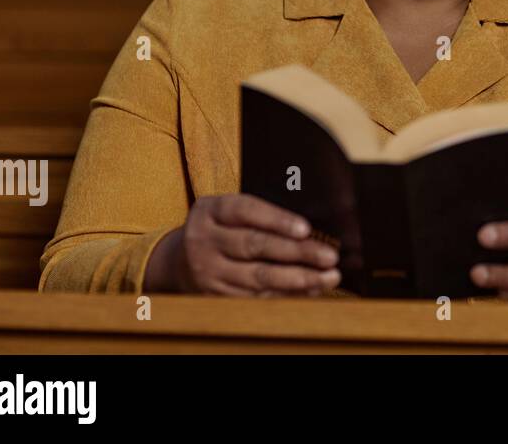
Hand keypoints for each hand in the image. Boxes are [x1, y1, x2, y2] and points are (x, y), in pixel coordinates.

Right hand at [144, 193, 340, 295]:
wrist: (178, 261)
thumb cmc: (221, 228)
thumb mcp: (229, 211)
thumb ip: (261, 213)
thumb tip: (312, 226)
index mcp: (210, 210)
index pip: (245, 210)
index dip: (276, 219)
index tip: (306, 228)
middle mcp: (205, 240)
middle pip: (254, 245)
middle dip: (297, 252)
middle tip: (329, 256)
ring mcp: (208, 271)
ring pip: (257, 277)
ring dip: (298, 278)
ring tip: (329, 277)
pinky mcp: (214, 296)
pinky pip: (256, 297)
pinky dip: (287, 294)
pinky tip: (311, 289)